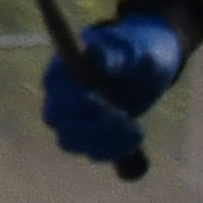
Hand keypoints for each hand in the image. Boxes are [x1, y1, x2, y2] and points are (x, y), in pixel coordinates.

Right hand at [42, 13, 188, 165]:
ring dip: (105, 141)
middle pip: (57, 120)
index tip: (104, 102)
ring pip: (71, 142)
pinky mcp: (88, 136)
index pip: (55, 90)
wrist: (146, 68)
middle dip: (90, 125)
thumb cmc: (134, 52)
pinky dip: (114, 151)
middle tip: (123, 116)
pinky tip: (135, 137)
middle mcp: (59, 96)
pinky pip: (91, 152)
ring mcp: (71, 119)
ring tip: (136, 128)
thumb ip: (115, 55)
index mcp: (63, 70)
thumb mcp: (131, 50)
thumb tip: (98, 57)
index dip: (76, 101)